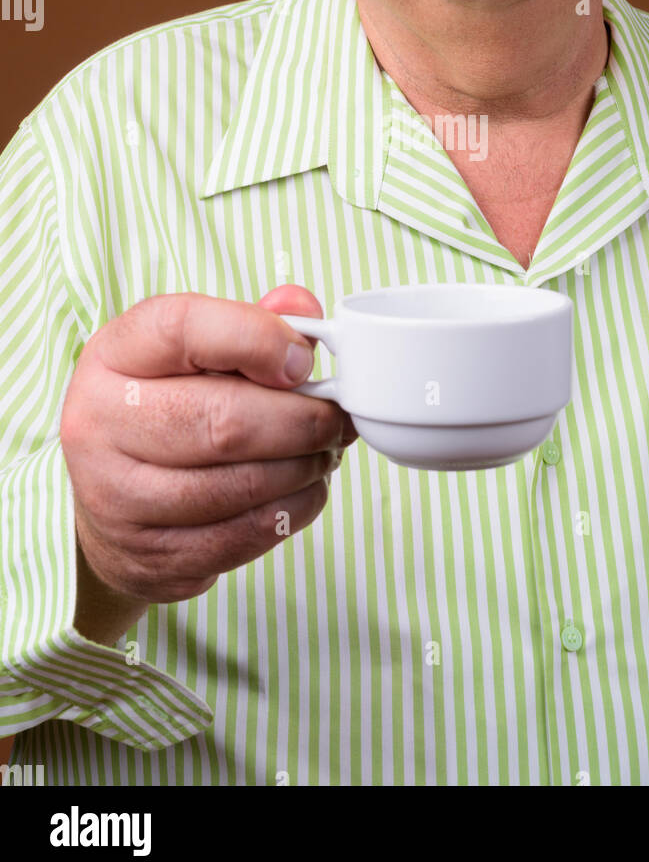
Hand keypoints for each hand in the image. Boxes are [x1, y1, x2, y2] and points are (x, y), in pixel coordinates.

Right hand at [61, 287, 356, 623]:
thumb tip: (302, 307)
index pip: (183, 329)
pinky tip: (306, 487)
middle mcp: (100, 423)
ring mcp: (117, 497)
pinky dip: (293, 509)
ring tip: (325, 450)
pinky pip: (243, 535)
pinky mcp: (149, 554)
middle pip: (222, 419)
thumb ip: (250, 321)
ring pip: (239, 484)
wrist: (108, 503)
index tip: (303, 360)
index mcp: (113, 354)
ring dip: (304, 466)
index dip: (257, 339)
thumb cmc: (164, 407)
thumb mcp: (191, 351)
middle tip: (336, 416)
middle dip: (302, 418)